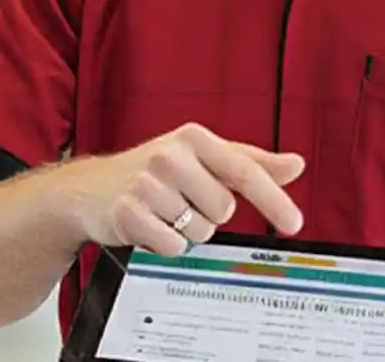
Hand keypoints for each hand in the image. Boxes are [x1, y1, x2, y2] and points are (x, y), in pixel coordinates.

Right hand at [60, 122, 305, 256]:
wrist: (89, 189)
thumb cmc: (154, 171)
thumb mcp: (202, 157)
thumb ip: (249, 162)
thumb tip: (295, 165)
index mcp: (193, 138)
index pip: (244, 172)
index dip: (274, 200)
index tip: (295, 223)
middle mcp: (170, 155)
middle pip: (223, 210)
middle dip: (208, 214)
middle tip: (182, 201)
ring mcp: (147, 184)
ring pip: (199, 231)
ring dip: (186, 229)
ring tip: (162, 211)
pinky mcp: (130, 212)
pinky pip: (173, 246)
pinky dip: (166, 243)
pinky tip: (149, 225)